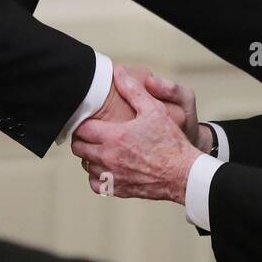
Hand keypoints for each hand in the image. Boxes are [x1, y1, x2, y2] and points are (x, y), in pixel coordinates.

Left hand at [71, 65, 200, 202]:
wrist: (183, 173)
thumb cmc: (170, 142)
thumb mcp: (154, 110)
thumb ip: (133, 90)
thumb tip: (118, 72)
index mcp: (114, 136)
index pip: (81, 128)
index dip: (83, 122)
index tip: (90, 120)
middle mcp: (108, 157)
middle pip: (78, 147)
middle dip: (83, 138)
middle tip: (94, 133)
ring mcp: (112, 175)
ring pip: (86, 165)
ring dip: (90, 156)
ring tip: (103, 148)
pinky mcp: (118, 189)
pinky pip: (95, 183)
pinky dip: (97, 176)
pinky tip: (107, 167)